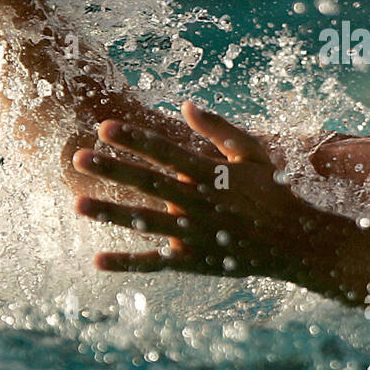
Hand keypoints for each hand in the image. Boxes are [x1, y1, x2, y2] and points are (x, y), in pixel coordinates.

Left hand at [72, 101, 334, 276]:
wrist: (293, 242)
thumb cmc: (272, 191)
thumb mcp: (252, 153)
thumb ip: (218, 128)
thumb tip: (185, 105)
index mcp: (210, 174)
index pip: (166, 152)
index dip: (135, 139)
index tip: (105, 127)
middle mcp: (198, 204)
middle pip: (148, 183)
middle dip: (113, 169)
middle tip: (78, 158)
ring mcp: (193, 234)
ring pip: (145, 221)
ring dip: (110, 213)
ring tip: (77, 204)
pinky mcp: (192, 260)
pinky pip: (155, 262)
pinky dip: (127, 263)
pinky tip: (97, 260)